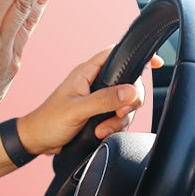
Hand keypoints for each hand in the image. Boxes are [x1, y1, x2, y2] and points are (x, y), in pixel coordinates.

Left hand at [17, 45, 162, 154]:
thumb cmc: (49, 122)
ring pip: (126, 104)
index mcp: (87, 72)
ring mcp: (98, 99)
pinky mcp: (99, 114)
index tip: (157, 63)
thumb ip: (104, 100)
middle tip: (118, 114)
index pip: (117, 54)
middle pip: (129, 84)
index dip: (137, 55)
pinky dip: (115, 127)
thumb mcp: (77, 110)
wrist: (37, 142)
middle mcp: (95, 82)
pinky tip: (101, 133)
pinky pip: (119, 117)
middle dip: (129, 102)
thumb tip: (130, 92)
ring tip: (102, 129)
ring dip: (119, 119)